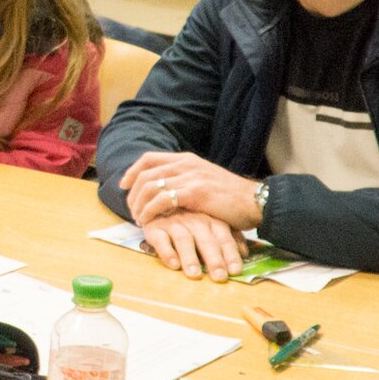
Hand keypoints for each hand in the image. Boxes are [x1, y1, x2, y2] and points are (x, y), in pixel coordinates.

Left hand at [119, 150, 260, 230]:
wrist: (254, 200)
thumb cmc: (232, 196)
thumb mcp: (206, 180)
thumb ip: (187, 180)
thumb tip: (167, 190)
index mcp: (187, 159)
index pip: (149, 158)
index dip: (132, 171)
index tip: (124, 185)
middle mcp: (185, 163)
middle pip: (145, 173)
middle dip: (132, 193)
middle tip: (131, 211)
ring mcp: (189, 176)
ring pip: (149, 186)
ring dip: (139, 204)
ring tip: (139, 219)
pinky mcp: (193, 192)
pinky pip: (161, 200)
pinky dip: (149, 211)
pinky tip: (149, 221)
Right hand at [140, 210, 248, 281]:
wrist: (159, 200)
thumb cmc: (190, 217)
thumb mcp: (212, 221)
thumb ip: (229, 236)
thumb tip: (244, 253)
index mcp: (211, 219)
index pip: (224, 237)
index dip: (230, 254)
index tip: (236, 271)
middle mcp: (194, 220)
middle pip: (206, 239)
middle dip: (214, 259)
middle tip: (219, 277)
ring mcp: (174, 222)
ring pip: (184, 239)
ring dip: (190, 257)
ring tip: (195, 275)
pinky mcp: (154, 228)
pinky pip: (160, 239)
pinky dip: (167, 252)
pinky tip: (173, 265)